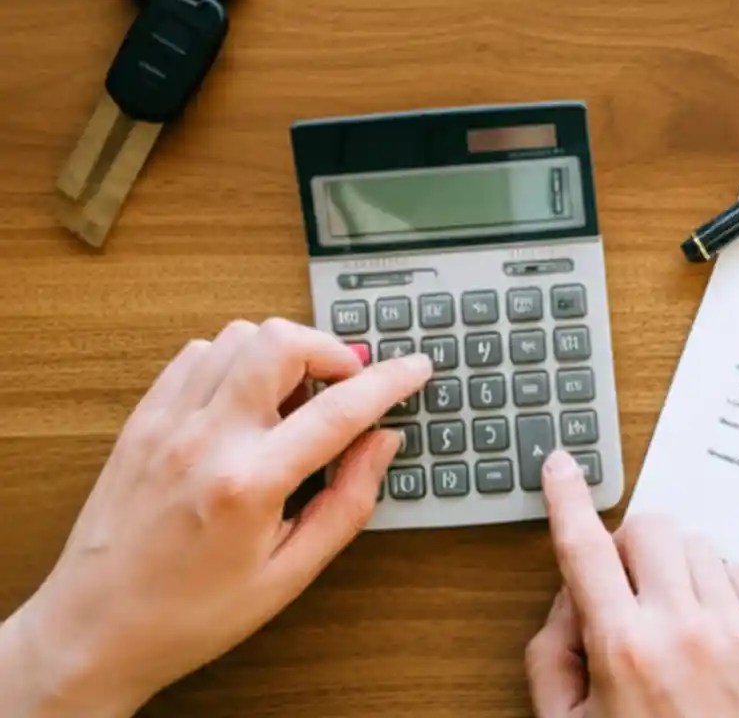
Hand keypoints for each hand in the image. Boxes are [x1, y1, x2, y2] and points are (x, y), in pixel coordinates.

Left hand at [0, 319, 430, 717]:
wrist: (94, 631)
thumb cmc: (189, 614)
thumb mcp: (289, 575)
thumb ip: (346, 502)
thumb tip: (381, 444)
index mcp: (248, 486)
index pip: (338, 410)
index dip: (389, 381)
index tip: (415, 368)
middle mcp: (204, 441)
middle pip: (279, 341)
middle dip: (329, 349)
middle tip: (346, 382)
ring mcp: (165, 424)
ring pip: (236, 337)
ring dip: (279, 354)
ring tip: (293, 400)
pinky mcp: (141, 421)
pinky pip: (194, 356)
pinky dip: (233, 362)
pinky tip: (246, 402)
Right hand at [525, 451, 738, 717]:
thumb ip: (551, 655)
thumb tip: (571, 595)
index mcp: (622, 650)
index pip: (583, 549)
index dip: (567, 499)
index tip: (562, 465)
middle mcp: (683, 629)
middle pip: (649, 527)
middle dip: (628, 545)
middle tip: (625, 585)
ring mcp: (738, 632)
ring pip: (698, 546)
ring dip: (675, 569)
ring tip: (674, 625)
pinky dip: (721, 589)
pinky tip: (712, 633)